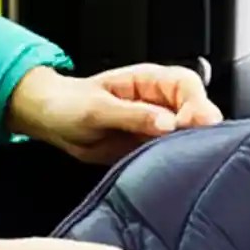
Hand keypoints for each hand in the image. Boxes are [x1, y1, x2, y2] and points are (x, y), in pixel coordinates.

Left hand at [6, 63, 222, 163]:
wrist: (50, 122)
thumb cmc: (67, 105)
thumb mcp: (96, 108)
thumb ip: (132, 115)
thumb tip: (168, 123)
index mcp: (151, 81)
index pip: (188, 86)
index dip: (197, 104)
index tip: (194, 124)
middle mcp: (163, 102)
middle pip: (198, 112)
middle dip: (199, 130)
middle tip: (194, 147)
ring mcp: (161, 126)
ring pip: (191, 136)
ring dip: (190, 148)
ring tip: (181, 160)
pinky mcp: (156, 147)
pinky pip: (175, 155)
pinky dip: (177, 162)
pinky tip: (172, 168)